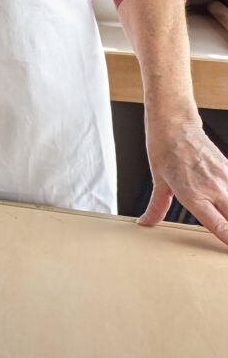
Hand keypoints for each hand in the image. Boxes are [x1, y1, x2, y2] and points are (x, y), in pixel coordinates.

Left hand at [139, 116, 227, 245]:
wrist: (175, 124)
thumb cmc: (164, 150)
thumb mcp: (158, 181)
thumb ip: (157, 207)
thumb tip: (146, 222)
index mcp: (193, 195)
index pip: (220, 226)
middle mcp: (213, 189)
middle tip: (225, 240)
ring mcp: (225, 178)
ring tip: (225, 216)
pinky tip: (226, 202)